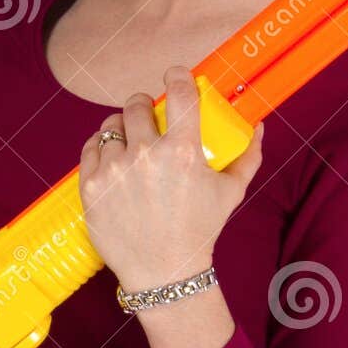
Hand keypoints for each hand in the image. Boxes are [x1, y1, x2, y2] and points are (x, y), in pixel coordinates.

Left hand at [77, 65, 264, 289]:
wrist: (163, 271)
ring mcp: (114, 170)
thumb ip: (247, 156)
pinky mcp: (91, 185)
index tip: (174, 76)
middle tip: (149, 116)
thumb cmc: (199, 230)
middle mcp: (146, 156)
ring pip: (111, 125)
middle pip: (137, 105)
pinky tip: (112, 157)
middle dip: (144, 106)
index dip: (176, 76)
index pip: (178, 92)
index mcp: (182, 152)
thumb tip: (257, 126)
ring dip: (121, 127)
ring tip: (130, 140)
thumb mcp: (231, 192)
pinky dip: (101, 148)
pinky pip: (91, 148)